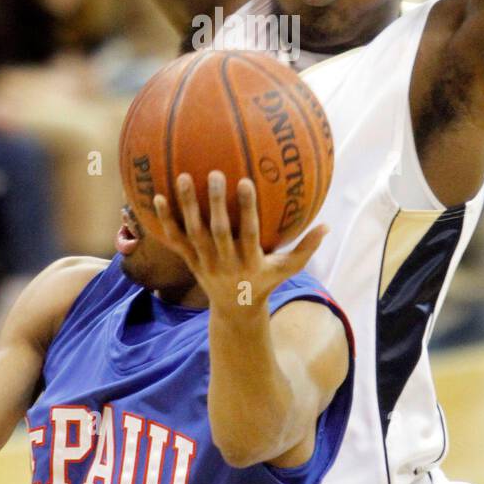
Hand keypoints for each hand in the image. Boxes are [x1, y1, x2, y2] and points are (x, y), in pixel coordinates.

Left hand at [153, 171, 326, 314]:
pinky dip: (166, 221)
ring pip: (193, 233)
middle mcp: (225, 263)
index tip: (245, 182)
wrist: (235, 311)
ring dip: (187, 206)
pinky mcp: (190, 262)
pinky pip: (175, 240)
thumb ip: (306, 249)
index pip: (248, 233)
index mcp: (249, 262)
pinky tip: (156, 198)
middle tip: (215, 173)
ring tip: (183, 177)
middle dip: (215, 203)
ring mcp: (204, 263)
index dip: (247, 209)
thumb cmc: (265, 282)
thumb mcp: (287, 270)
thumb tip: (327, 225)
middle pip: (218, 231)